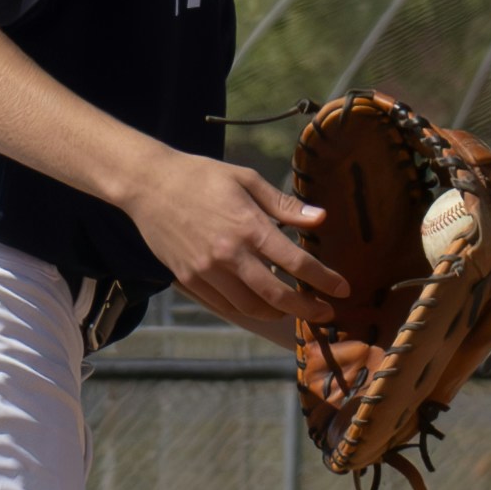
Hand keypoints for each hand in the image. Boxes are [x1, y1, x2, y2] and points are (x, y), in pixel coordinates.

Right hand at [128, 156, 333, 341]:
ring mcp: (206, 271)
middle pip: (277, 295)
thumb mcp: (246, 179)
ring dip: (278, 312)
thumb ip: (284, 204)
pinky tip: (260, 304)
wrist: (148, 184)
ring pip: (251, 307)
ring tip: (293, 309)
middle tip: (325, 312)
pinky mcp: (190, 280)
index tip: (342, 289)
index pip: (296, 262)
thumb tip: (320, 218)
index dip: (324, 279)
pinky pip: (225, 306)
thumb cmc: (201, 176)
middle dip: (307, 308)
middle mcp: (229, 254)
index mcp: (248, 226)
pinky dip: (248, 310)